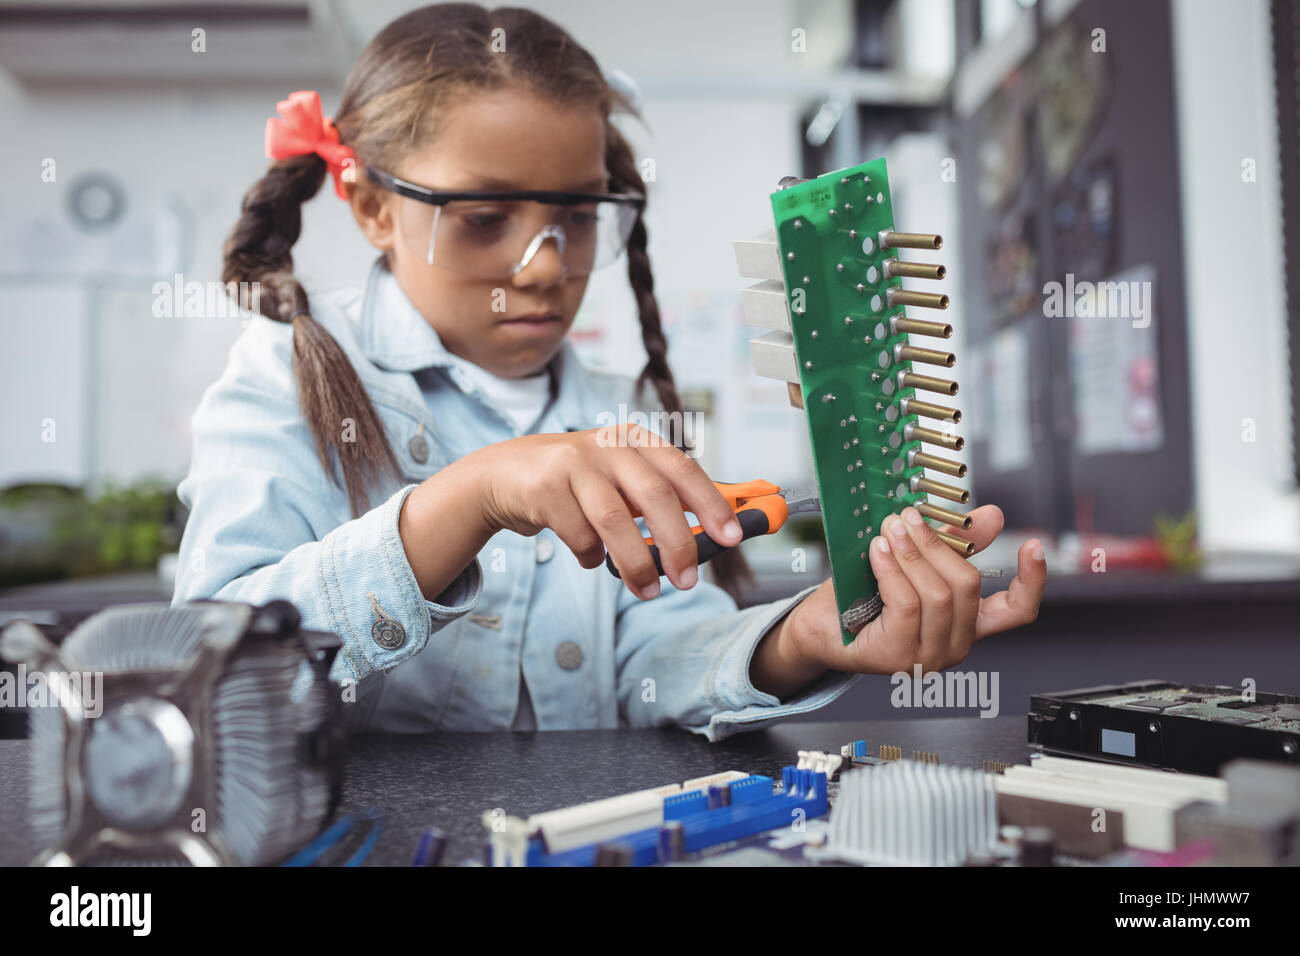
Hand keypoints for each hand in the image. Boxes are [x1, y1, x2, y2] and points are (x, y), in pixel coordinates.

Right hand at [463, 424, 742, 599]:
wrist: (503, 475)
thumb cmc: (576, 484)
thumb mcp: (619, 479)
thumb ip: (660, 500)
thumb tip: (716, 535)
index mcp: (635, 440)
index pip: (683, 469)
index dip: (711, 503)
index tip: (732, 537)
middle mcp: (608, 445)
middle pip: (655, 496)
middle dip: (678, 543)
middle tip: (688, 580)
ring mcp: (573, 463)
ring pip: (615, 520)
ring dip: (636, 563)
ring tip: (648, 591)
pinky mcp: (544, 487)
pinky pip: (580, 536)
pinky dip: (592, 556)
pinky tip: (590, 557)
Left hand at [750, 504, 1046, 697]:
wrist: (819, 627)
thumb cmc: (862, 598)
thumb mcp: (914, 562)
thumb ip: (955, 542)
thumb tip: (993, 516)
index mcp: (968, 623)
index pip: (1017, 610)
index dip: (1032, 580)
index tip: (1035, 546)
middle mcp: (955, 644)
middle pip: (966, 587)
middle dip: (937, 544)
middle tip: (910, 517)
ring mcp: (928, 656)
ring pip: (936, 595)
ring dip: (912, 553)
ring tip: (891, 529)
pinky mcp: (898, 657)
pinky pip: (906, 604)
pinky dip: (893, 571)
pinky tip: (880, 551)